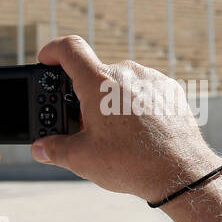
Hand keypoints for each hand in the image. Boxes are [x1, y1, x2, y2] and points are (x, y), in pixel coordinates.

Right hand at [29, 36, 219, 203]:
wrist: (180, 172)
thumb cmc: (132, 163)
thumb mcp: (83, 159)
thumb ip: (55, 149)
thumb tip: (41, 148)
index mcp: (99, 83)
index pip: (69, 48)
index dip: (52, 50)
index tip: (47, 60)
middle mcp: (126, 72)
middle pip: (95, 74)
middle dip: (85, 96)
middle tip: (85, 124)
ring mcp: (151, 79)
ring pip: (121, 83)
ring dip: (112, 100)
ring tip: (116, 133)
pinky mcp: (170, 90)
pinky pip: (145, 90)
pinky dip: (135, 104)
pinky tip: (139, 131)